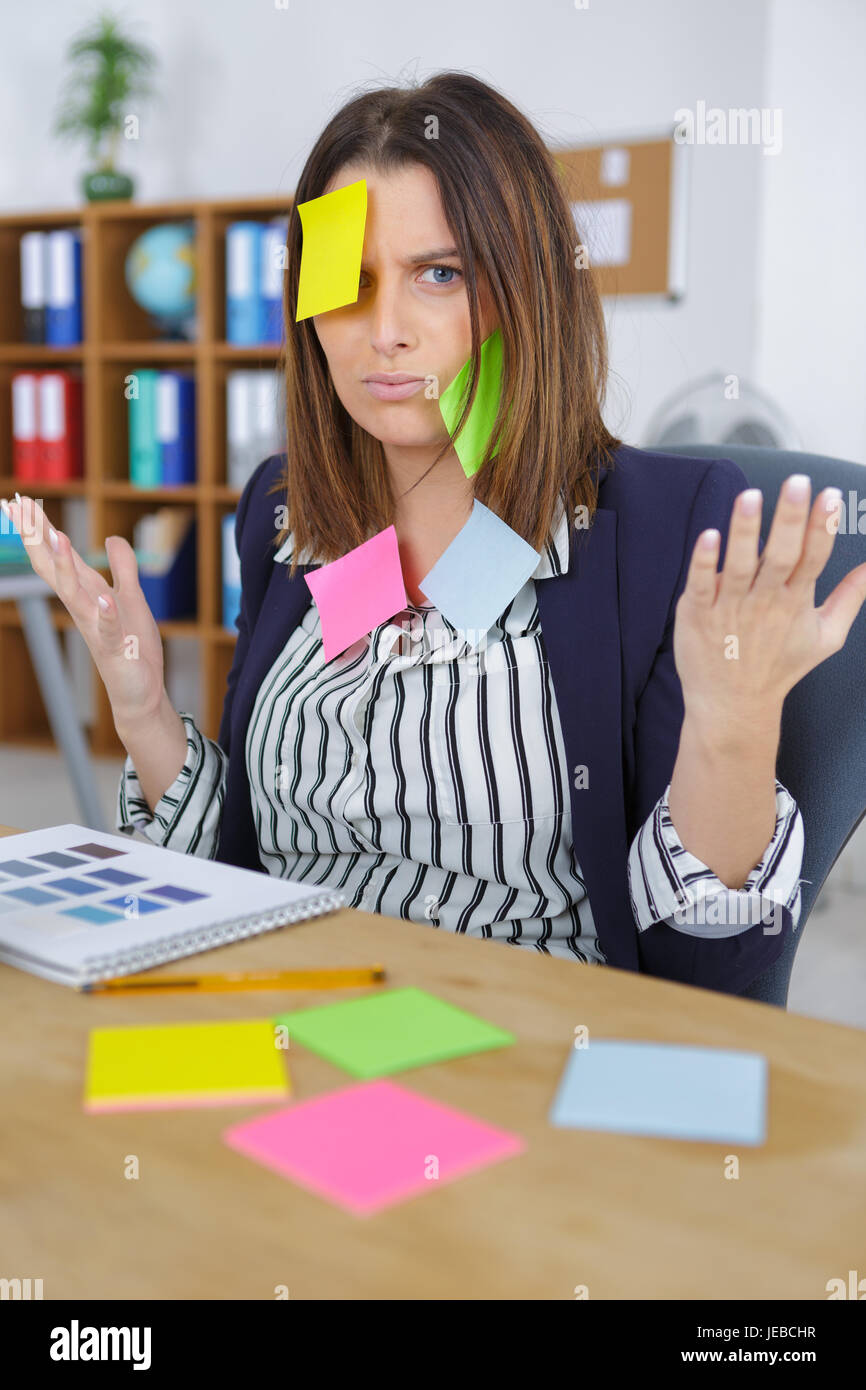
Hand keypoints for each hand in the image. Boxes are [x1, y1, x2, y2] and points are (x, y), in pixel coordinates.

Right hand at [0, 492, 166, 729]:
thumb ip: (122, 568)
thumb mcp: (131, 597)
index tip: (21, 500)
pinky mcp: (115, 650)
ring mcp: (96, 629)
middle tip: (22, 507)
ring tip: (60, 539)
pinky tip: (103, 599)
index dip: (40, 529)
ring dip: (67, 568)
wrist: (139, 691)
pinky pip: (107, 630)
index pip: (57, 556)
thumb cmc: (132, 645)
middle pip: (55, 569)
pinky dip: (105, 615)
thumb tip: (112, 538)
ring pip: (75, 595)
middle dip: (39, 539)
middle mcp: (83, 608)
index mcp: (86, 593)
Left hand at [673, 474, 865, 729]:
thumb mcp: (825, 635)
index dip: (822, 527)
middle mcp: (765, 602)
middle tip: (797, 484)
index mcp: (797, 601)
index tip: (829, 496)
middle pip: (780, 556)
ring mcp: (730, 608)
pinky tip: (709, 535)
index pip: (814, 558)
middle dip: (789, 520)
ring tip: (751, 496)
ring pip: (739, 565)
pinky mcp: (698, 614)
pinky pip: (702, 585)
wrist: (733, 706)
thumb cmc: (778, 666)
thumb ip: (850, 597)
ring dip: (744, 531)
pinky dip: (704, 562)